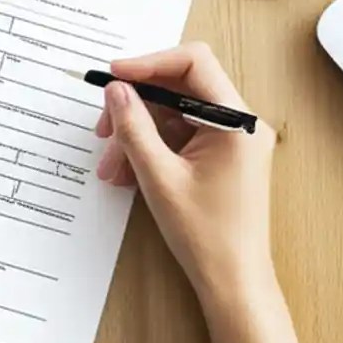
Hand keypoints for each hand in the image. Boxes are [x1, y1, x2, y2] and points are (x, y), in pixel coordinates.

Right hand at [95, 43, 303, 342]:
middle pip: (179, 86)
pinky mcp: (221, 156)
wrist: (233, 280)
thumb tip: (115, 89)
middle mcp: (239, 123)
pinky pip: (180, 136)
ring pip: (173, 114)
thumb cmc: (205, 233)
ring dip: (137, 132)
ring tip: (110, 164)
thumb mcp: (159, 176)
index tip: (113, 75)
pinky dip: (150, 147)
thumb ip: (134, 126)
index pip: (193, 62)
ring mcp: (231, 140)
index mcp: (235, 121)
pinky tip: (125, 172)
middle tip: (103, 127)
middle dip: (136, 104)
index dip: (148, 62)